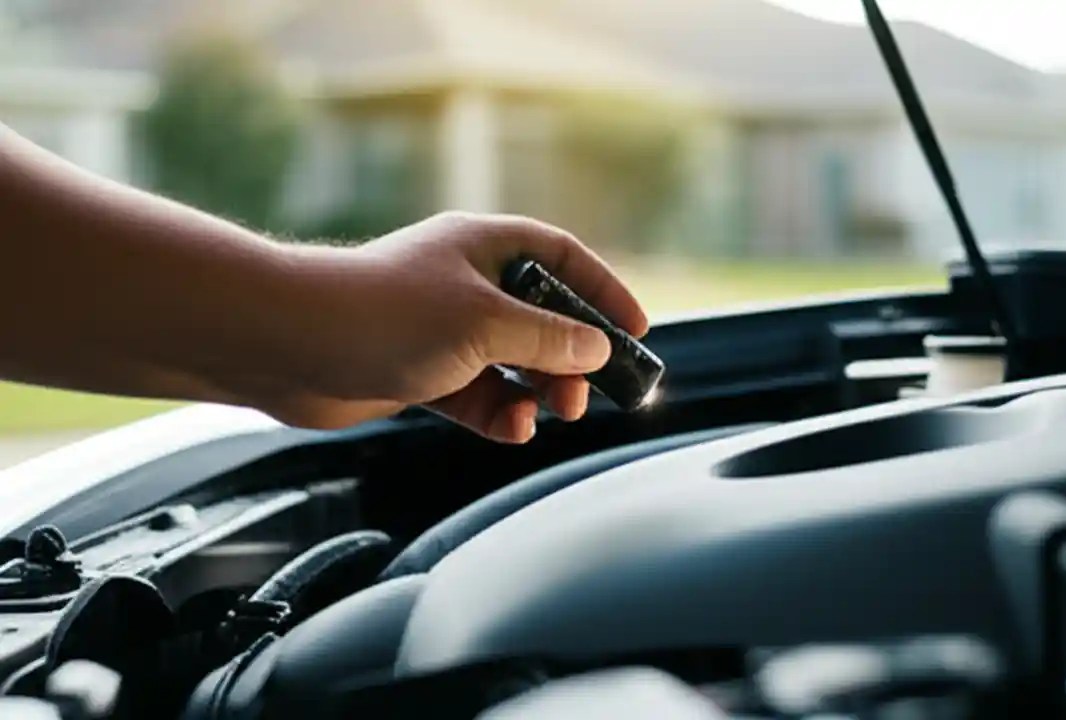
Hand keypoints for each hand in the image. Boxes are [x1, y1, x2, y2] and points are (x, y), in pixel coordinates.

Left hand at [260, 212, 648, 441]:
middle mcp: (467, 284)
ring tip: (548, 414)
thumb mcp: (486, 324)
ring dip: (537, 393)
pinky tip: (508, 428)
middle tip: (588, 393)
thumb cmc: (383, 314)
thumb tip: (597, 350)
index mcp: (486, 246)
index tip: (637, 331)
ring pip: (514, 365)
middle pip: (544, 319)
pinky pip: (479, 397)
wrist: (288, 347)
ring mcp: (444, 331)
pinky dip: (499, 415)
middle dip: (571, 360)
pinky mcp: (421, 373)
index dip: (605, 291)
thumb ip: (550, 340)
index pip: (564, 259)